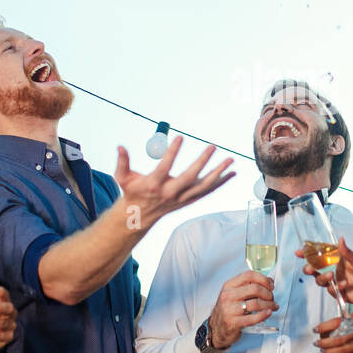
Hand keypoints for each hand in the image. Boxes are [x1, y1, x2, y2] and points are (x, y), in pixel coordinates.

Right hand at [114, 136, 234, 227]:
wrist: (139, 215)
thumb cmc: (131, 192)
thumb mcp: (122, 178)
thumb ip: (122, 162)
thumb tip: (120, 147)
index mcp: (154, 185)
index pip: (165, 167)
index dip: (172, 153)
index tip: (180, 137)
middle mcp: (170, 193)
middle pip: (189, 177)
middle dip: (202, 162)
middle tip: (212, 147)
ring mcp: (181, 198)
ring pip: (203, 186)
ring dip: (218, 173)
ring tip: (231, 160)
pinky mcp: (189, 201)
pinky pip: (207, 191)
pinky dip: (220, 183)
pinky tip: (231, 173)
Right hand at [208, 271, 277, 349]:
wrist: (216, 328)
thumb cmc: (227, 309)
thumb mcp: (234, 294)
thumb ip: (249, 286)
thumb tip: (269, 281)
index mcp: (229, 286)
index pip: (249, 275)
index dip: (263, 279)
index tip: (270, 285)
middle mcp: (228, 296)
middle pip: (255, 289)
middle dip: (268, 293)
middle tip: (272, 298)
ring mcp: (230, 309)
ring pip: (256, 303)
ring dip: (269, 305)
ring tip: (273, 306)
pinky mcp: (233, 322)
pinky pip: (252, 318)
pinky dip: (263, 315)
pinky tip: (268, 313)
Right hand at [294, 236, 352, 308]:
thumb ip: (347, 252)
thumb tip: (340, 239)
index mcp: (337, 260)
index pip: (319, 256)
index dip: (308, 254)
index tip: (299, 252)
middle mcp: (334, 270)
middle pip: (315, 270)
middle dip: (309, 269)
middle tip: (310, 268)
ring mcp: (336, 282)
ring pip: (320, 281)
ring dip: (322, 278)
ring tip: (331, 276)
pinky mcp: (339, 293)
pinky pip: (331, 291)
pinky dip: (336, 288)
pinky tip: (345, 285)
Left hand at [313, 315, 352, 352]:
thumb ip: (352, 320)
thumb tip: (336, 325)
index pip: (338, 323)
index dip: (325, 327)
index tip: (316, 329)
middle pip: (338, 338)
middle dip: (325, 342)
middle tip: (316, 343)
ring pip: (343, 349)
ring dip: (330, 351)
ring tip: (323, 350)